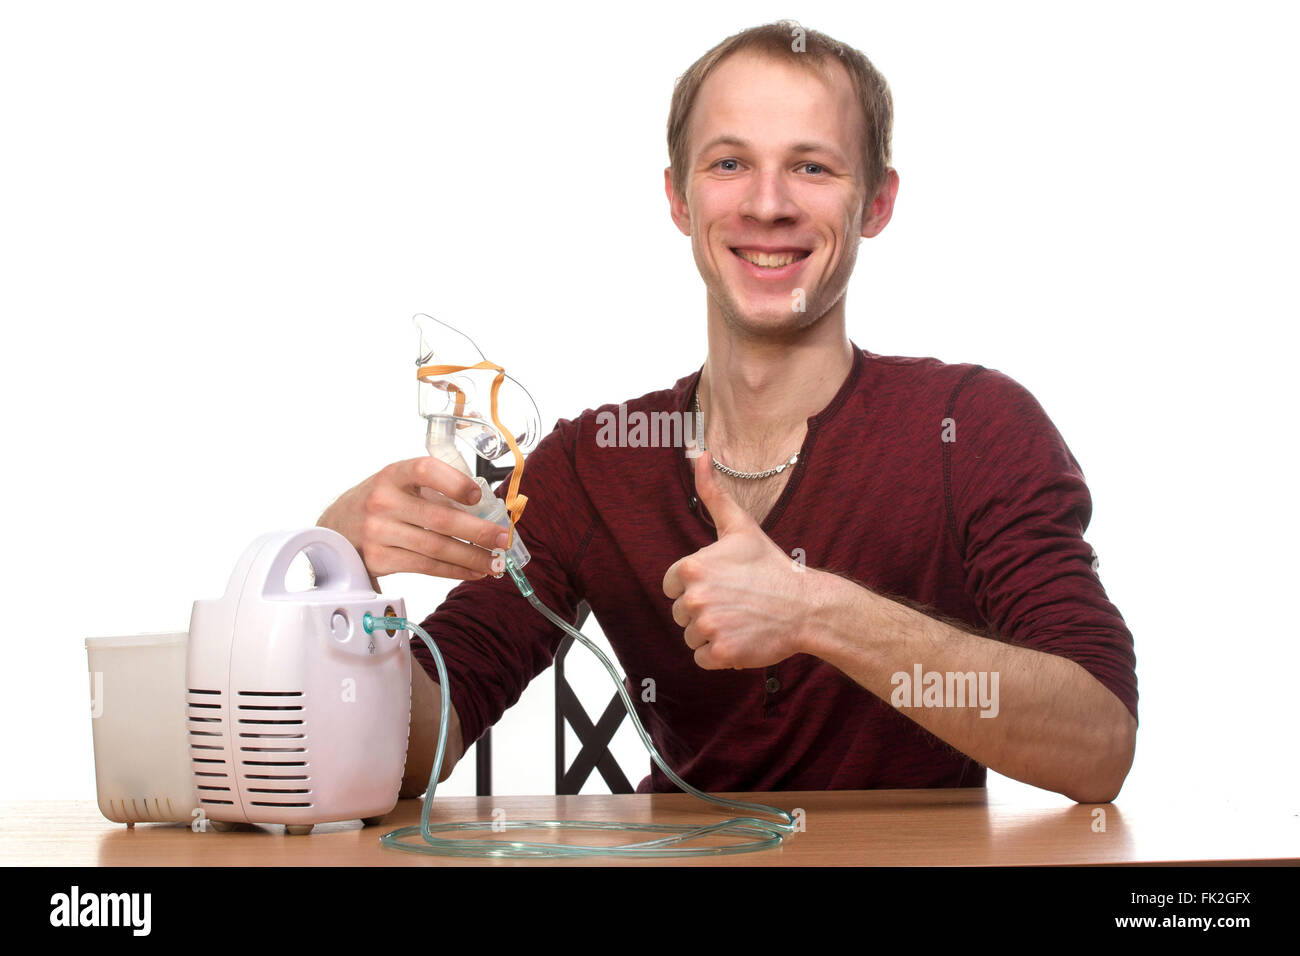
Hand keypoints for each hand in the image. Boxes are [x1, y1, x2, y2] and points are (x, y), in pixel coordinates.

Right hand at [318, 457, 508, 581]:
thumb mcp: (397, 483)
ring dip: (471, 557)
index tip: (478, 496)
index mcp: (392, 475)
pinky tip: (472, 571)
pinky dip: (454, 570)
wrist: (336, 530)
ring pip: (435, 548)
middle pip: (439, 518)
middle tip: (502, 539)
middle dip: (478, 531)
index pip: (424, 470)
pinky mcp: (380, 559)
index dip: (454, 482)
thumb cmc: (379, 503)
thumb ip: (433, 489)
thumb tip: (484, 508)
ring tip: (494, 562)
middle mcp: (383, 502)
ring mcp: (379, 533)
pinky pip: (425, 567)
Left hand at [662, 451, 812, 669]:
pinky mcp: (721, 652)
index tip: (721, 584)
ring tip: (740, 618)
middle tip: (736, 602)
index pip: (672, 586)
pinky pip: (702, 658)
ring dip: (711, 632)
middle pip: (680, 613)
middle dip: (704, 610)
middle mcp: (695, 597)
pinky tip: (741, 636)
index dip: (694, 587)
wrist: (806, 605)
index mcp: (692, 567)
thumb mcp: (740, 526)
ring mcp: (708, 626)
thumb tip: (699, 454)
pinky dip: (719, 653)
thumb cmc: (771, 566)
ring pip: (690, 636)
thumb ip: (713, 492)